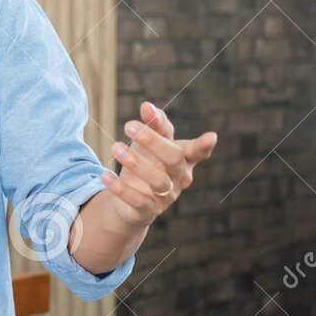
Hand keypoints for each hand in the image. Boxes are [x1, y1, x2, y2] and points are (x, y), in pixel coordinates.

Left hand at [100, 100, 216, 226]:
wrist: (129, 202)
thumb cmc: (145, 164)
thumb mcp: (148, 143)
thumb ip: (152, 125)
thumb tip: (147, 105)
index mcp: (183, 159)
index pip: (195, 150)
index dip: (203, 146)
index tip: (211, 137)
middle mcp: (179, 178)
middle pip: (173, 158)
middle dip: (152, 141)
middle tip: (129, 125)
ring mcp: (166, 196)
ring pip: (157, 180)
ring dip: (135, 162)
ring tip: (115, 147)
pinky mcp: (148, 210)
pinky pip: (137, 200)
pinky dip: (120, 187)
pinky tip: (105, 175)